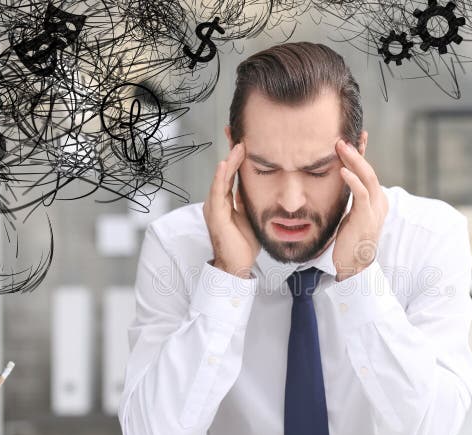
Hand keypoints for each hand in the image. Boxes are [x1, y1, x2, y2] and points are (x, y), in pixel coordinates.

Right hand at [202, 142, 259, 278]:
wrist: (236, 265)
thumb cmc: (243, 243)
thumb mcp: (249, 215)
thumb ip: (248, 199)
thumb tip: (257, 184)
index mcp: (225, 200)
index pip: (230, 173)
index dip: (236, 156)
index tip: (242, 138)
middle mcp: (217, 201)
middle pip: (224, 171)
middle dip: (230, 151)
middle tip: (235, 131)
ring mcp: (214, 207)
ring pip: (221, 179)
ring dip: (229, 161)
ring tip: (237, 145)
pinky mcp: (215, 215)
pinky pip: (217, 193)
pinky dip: (219, 178)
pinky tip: (222, 164)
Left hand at [332, 139, 387, 281]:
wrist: (353, 265)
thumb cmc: (349, 240)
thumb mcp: (350, 212)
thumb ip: (350, 197)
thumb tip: (340, 180)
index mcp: (376, 200)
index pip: (368, 172)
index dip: (362, 154)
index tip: (355, 137)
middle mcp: (379, 202)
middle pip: (369, 171)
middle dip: (356, 153)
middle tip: (341, 139)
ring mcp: (375, 210)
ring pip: (368, 178)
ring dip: (354, 161)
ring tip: (341, 148)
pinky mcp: (366, 218)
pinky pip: (361, 194)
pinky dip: (352, 180)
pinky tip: (342, 171)